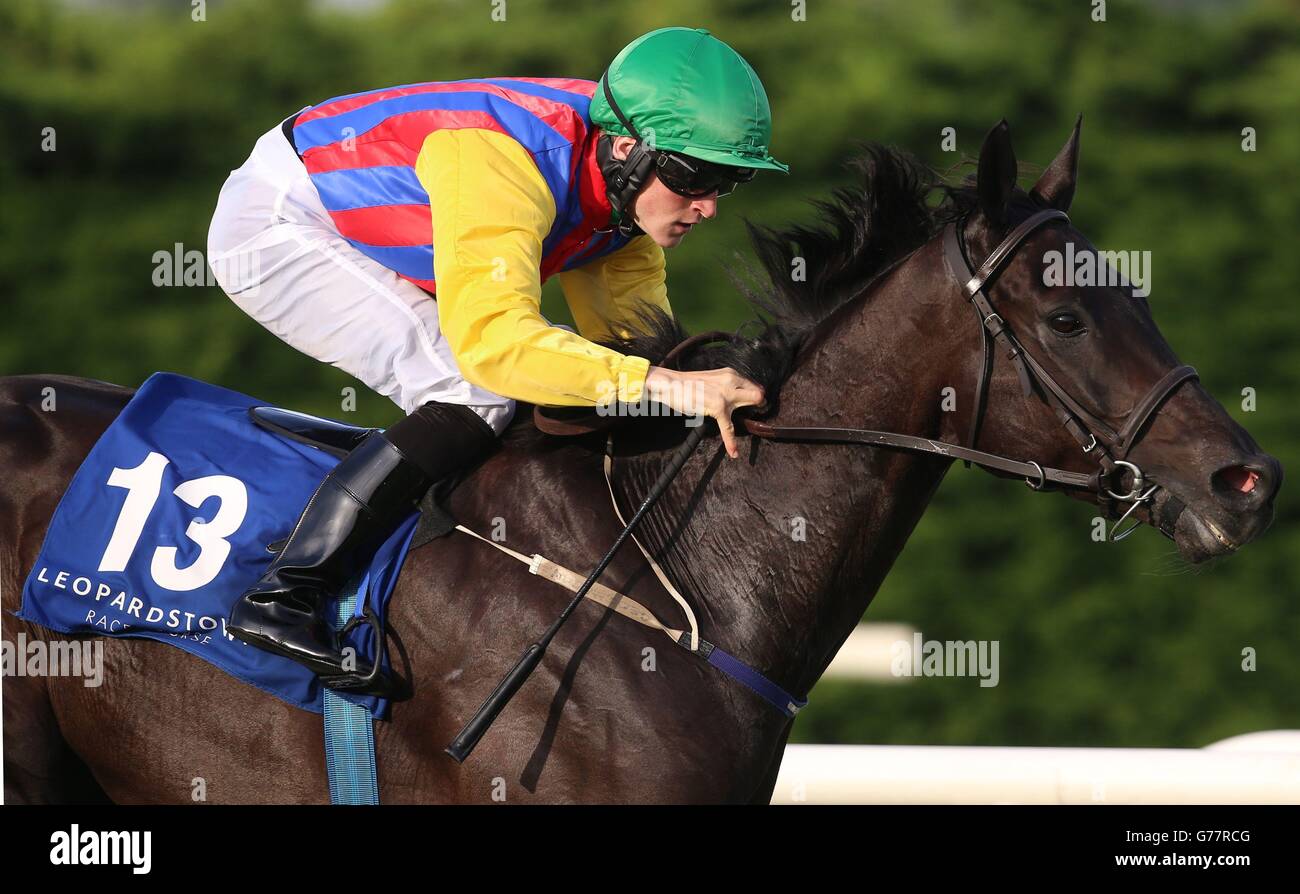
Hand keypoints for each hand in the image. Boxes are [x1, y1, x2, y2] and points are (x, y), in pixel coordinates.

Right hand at [643, 366, 765, 458]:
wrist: (671, 384)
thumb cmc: (687, 385)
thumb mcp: (713, 380)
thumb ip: (726, 386)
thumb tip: (737, 397)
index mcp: (730, 374)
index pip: (753, 385)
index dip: (756, 396)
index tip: (755, 405)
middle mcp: (731, 381)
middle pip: (757, 394)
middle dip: (759, 406)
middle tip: (755, 416)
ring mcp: (726, 394)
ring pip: (751, 404)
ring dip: (749, 419)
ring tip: (747, 429)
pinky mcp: (718, 408)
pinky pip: (728, 428)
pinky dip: (730, 441)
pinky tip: (733, 452)